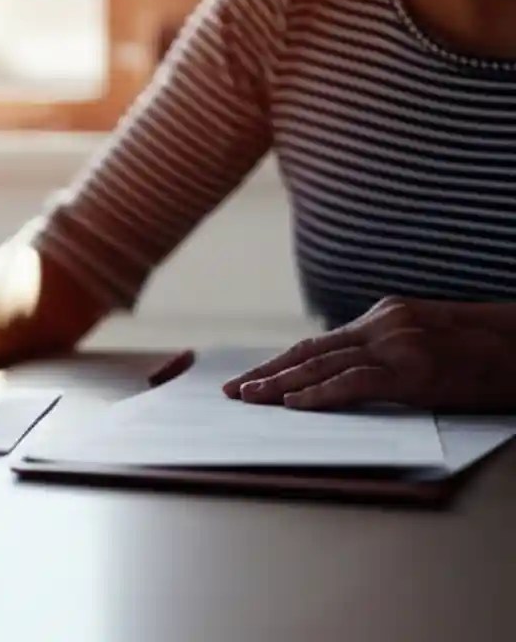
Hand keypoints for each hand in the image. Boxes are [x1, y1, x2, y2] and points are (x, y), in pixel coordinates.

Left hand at [223, 297, 515, 411]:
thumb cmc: (487, 353)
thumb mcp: (430, 342)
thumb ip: (387, 352)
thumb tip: (344, 376)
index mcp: (385, 316)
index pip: (320, 343)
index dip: (281, 362)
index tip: (251, 378)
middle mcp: (385, 324)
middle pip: (311, 351)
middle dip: (267, 373)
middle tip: (232, 391)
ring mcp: (398, 344)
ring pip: (323, 365)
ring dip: (281, 385)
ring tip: (249, 398)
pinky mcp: (414, 371)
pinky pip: (354, 383)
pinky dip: (319, 395)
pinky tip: (293, 405)